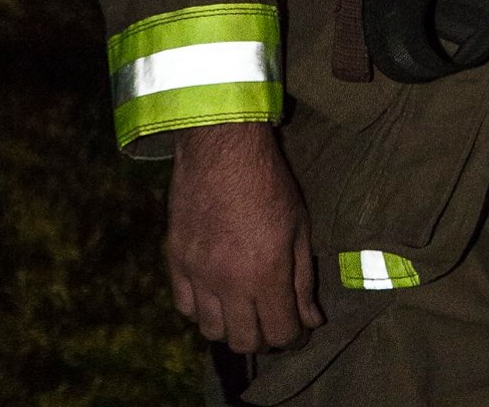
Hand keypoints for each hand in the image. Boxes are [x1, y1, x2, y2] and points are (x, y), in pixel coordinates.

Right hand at [167, 121, 323, 354]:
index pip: (281, 334)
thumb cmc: (269, 182)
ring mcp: (199, 274)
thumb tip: (311, 320)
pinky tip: (215, 294)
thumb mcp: (299, 226)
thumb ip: (304, 278)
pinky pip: (184, 307)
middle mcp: (231, 282)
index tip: (299, 328)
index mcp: (267, 273)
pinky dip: (201, 309)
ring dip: (231, 328)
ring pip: (212, 332)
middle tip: (272, 319)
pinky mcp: (176, 261)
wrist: (222, 146)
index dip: (294, 337)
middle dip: (264, 338)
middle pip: (245, 342)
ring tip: (243, 309)